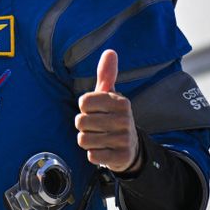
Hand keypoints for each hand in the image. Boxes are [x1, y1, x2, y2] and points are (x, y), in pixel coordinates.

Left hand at [75, 50, 140, 173]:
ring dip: (88, 140)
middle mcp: (125, 119)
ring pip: (83, 139)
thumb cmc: (112, 117)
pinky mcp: (121, 157)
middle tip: (98, 127)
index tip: (96, 110)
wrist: (130, 147)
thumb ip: (106, 75)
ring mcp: (124, 139)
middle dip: (84, 126)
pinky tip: (104, 150)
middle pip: (80, 122)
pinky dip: (94, 154)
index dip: (84, 108)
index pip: (83, 102)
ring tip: (100, 138)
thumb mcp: (109, 96)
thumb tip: (110, 51)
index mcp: (121, 102)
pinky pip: (91, 155)